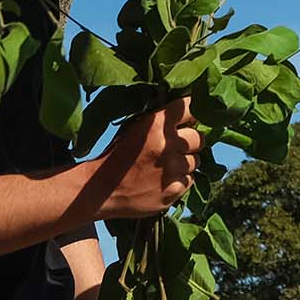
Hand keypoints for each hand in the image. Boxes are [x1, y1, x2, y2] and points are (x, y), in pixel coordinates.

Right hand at [84, 98, 203, 219]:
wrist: (100, 190)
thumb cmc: (116, 156)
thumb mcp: (134, 129)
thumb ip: (160, 121)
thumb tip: (187, 114)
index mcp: (156, 124)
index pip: (191, 108)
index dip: (192, 114)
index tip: (190, 119)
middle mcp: (168, 145)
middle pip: (200, 138)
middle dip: (191, 142)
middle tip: (176, 148)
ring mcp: (172, 169)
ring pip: (196, 162)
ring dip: (184, 163)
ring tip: (164, 168)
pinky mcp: (173, 191)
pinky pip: (189, 181)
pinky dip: (180, 181)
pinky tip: (163, 182)